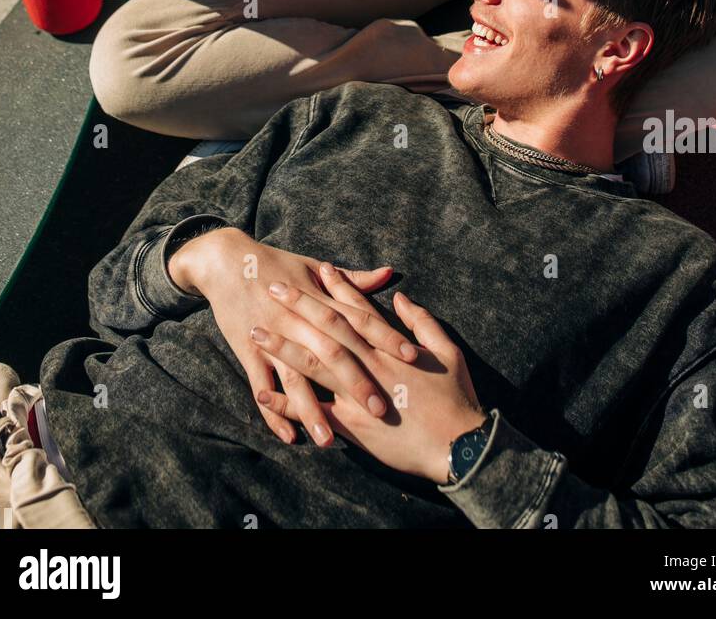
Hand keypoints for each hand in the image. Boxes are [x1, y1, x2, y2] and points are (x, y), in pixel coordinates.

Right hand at [169, 230, 416, 448]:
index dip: (386, 337)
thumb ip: (353, 280)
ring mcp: (273, 339)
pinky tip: (289, 436)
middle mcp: (299, 322)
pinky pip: (262, 387)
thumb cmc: (277, 263)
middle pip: (332, 354)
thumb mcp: (314, 266)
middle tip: (382, 409)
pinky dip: (274, 412)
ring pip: (295, 379)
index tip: (412, 356)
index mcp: (320, 300)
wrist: (227, 262)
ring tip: (329, 440)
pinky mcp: (249, 352)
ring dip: (312, 410)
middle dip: (357, 382)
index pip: (360, 321)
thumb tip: (389, 274)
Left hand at [253, 269, 486, 482]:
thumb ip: (423, 322)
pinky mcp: (353, 426)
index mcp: (392, 347)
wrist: (459, 447)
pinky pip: (313, 411)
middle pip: (328, 329)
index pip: (360, 309)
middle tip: (273, 287)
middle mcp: (371, 365)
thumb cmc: (456, 398)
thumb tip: (401, 298)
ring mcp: (359, 395)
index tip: (319, 268)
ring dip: (283, 348)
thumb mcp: (448, 352)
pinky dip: (287, 405)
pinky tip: (262, 395)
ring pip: (314, 365)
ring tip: (256, 333)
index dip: (340, 287)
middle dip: (300, 306)